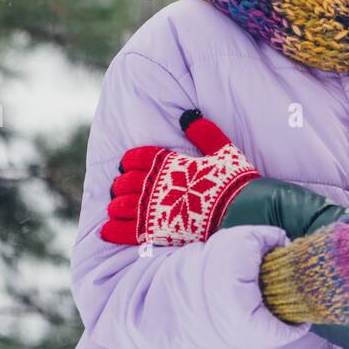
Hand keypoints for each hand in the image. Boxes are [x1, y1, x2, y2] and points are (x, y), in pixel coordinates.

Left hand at [102, 109, 259, 245]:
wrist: (241, 211)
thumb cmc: (234, 181)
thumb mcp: (224, 150)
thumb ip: (205, 132)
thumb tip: (188, 116)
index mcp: (169, 163)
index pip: (138, 157)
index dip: (129, 161)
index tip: (127, 166)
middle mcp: (156, 184)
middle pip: (125, 182)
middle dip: (121, 185)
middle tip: (121, 190)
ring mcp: (153, 209)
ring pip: (120, 206)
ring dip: (116, 206)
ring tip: (116, 209)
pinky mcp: (154, 231)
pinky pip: (123, 231)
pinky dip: (112, 230)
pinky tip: (107, 229)